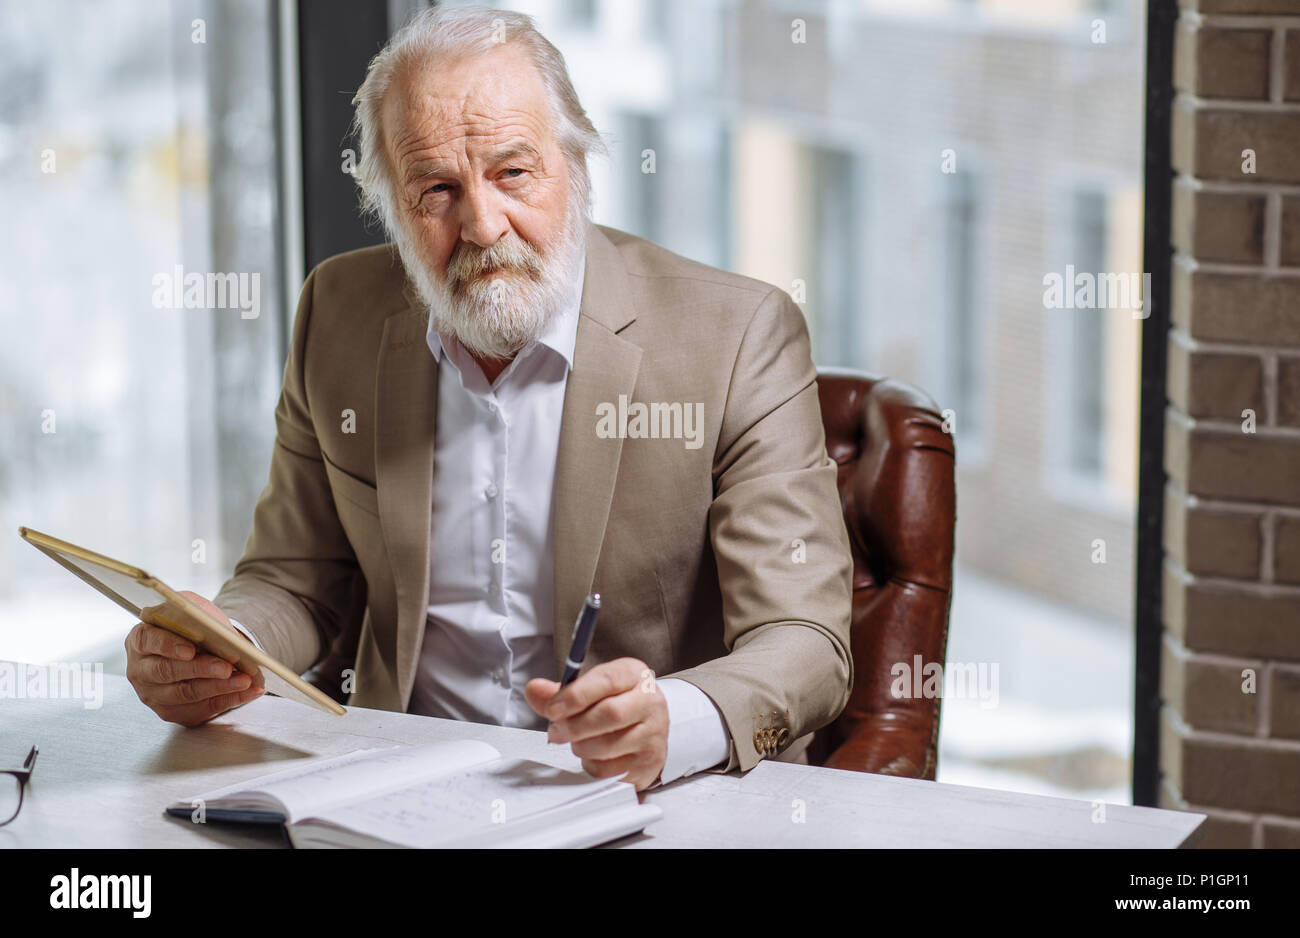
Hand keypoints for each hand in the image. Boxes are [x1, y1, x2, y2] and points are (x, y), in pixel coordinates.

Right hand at [125, 590, 263, 726]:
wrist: (198, 646)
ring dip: (219, 687)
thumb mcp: (193, 609)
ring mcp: (154, 694)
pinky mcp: (172, 711)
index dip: (168, 646)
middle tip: (226, 667)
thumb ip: (197, 614)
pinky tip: (248, 691)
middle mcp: (141, 669)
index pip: (148, 641)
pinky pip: (201, 708)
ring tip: (244, 680)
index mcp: (141, 639)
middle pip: (167, 671)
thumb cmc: (192, 627)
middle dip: (201, 669)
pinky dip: (229, 699)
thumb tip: (212, 628)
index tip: (190, 649)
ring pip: (186, 693)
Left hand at [524, 657, 667, 791]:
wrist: (649, 727)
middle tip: (555, 732)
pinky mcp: (650, 762)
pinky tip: (592, 756)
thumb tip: (534, 689)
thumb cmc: (616, 703)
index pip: (607, 680)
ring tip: (576, 742)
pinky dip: (592, 765)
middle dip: (574, 726)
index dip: (575, 695)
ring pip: (609, 745)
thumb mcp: (593, 689)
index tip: (552, 709)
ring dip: (581, 746)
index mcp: (634, 674)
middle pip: (610, 714)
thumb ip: (562, 691)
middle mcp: (650, 701)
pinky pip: (611, 770)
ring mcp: (654, 733)